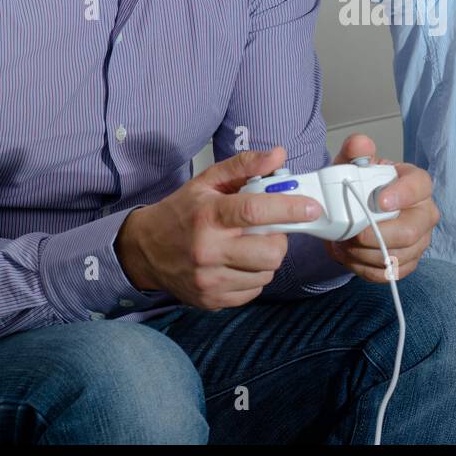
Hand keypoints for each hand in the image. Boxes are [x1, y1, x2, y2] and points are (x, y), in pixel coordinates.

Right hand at [114, 147, 322, 309]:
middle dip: (280, 239)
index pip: (256, 211)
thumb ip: (244, 166)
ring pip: (266, 273)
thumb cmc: (180, 212)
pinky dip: (254, 276)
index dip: (290, 209)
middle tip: (270, 231)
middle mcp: (208, 250)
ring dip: (267, 258)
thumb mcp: (207, 181)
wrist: (144, 251)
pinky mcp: (212, 299)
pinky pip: (253, 290)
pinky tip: (239, 263)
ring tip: (250, 245)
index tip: (311, 208)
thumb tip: (279, 155)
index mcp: (208, 215)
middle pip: (270, 251)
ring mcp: (210, 279)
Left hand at [324, 133, 438, 283]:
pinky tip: (349, 255)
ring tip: (343, 243)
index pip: (420, 186)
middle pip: (411, 231)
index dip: (403, 194)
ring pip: (397, 256)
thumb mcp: (351, 164)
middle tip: (352, 233)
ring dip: (364, 253)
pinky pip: (388, 273)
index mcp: (415, 184)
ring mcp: (418, 241)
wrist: (352, 212)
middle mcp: (424, 214)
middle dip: (378, 235)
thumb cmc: (358, 186)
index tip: (380, 201)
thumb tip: (360, 145)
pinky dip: (364, 267)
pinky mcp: (407, 263)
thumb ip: (354, 151)